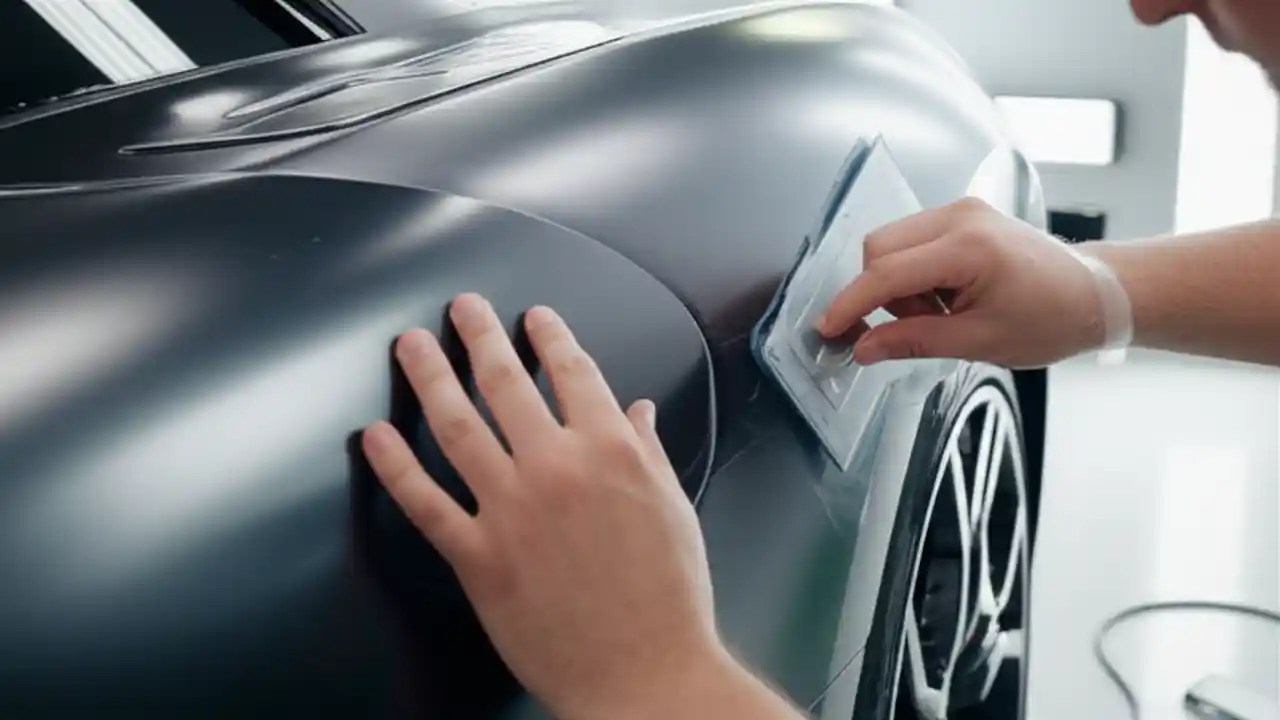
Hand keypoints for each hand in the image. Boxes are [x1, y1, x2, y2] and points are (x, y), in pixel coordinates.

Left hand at [362, 294, 796, 719]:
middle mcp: (558, 468)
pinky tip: (374, 437)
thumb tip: (637, 410)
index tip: (532, 318)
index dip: (549, 336)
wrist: (646, 675)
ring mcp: (513, 510)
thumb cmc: (667, 600)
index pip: (574, 371)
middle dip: (479, 335)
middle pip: (506, 383)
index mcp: (613, 451)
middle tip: (460, 309)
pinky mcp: (479, 558)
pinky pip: (425, 502)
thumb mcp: (674, 510)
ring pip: (457, 426)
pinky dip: (394, 466)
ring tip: (410, 346)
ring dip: (429, 377)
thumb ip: (648, 451)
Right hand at [817, 198, 1104, 368]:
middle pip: (879, 249)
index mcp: (968, 248)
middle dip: (881, 295)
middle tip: (918, 326)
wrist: (1093, 294)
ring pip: (891, 245)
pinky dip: (915, 274)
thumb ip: (914, 341)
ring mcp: (961, 211)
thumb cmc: (1051, 318)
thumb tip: (863, 347)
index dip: (851, 304)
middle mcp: (960, 217)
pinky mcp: (962, 215)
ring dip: (899, 285)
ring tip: (942, 313)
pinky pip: (911, 242)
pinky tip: (946, 296)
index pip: (886, 273)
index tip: (829, 328)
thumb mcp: (980, 343)